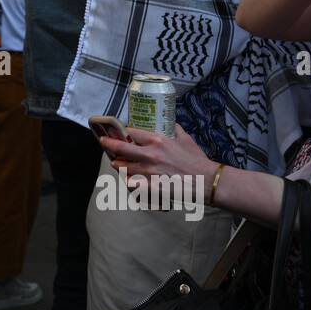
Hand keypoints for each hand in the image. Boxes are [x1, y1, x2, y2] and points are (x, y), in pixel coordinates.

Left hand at [98, 124, 216, 191]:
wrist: (207, 181)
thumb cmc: (197, 160)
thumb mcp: (186, 139)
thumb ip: (175, 129)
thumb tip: (170, 123)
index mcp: (157, 140)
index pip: (132, 133)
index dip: (124, 132)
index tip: (120, 133)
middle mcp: (150, 154)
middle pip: (121, 148)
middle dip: (109, 145)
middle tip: (103, 143)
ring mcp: (149, 171)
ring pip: (124, 167)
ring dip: (118, 165)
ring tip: (116, 163)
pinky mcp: (151, 187)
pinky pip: (131, 184)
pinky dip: (127, 181)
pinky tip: (126, 180)